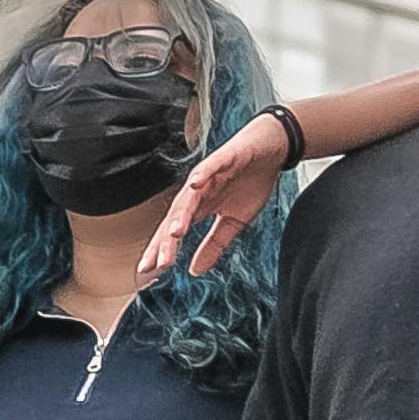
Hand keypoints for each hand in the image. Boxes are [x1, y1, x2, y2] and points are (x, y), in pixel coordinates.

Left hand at [138, 114, 290, 280]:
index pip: (173, 232)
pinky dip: (203, 175)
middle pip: (176, 218)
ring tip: (175, 233)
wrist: (271, 148)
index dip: (161, 250)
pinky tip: (196, 185)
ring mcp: (209, 174)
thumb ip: (214, 245)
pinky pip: (211, 167)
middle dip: (166, 241)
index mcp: (199, 208)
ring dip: (181, 215)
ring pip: (190, 197)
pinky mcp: (225, 157)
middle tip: (159, 263)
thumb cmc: (250, 181)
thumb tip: (194, 271)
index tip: (148, 271)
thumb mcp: (234, 221)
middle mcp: (198, 192)